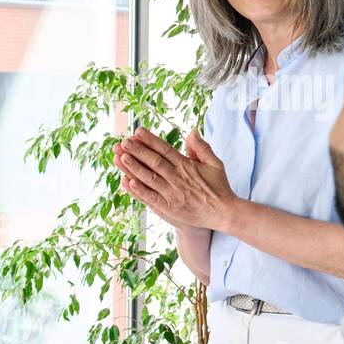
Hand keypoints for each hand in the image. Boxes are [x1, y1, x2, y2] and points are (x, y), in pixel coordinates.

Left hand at [113, 128, 237, 231]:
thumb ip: (202, 148)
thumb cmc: (218, 187)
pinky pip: (151, 198)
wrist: (223, 213)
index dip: (150, 140)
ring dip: (134, 168)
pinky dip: (139, 190)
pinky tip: (127, 182)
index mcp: (187, 166)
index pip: (165, 149)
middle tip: (123, 142)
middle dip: (137, 151)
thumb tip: (192, 131)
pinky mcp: (169, 208)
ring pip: (149, 178)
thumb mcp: (215, 163)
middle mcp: (178, 178)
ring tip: (120, 157)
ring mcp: (172, 194)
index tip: (137, 132)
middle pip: (154, 162)